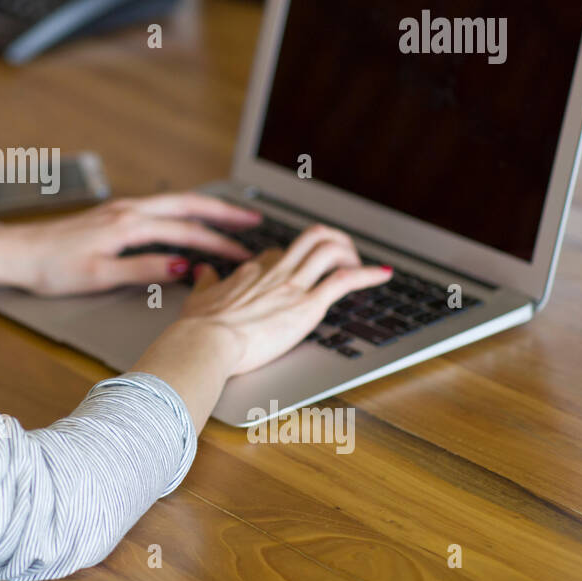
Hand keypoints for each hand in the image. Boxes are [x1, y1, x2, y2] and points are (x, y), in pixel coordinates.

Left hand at [0, 192, 262, 296]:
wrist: (15, 253)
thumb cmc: (50, 267)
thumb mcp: (100, 276)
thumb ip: (144, 270)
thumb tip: (183, 268)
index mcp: (128, 225)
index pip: (186, 232)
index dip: (219, 243)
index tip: (244, 255)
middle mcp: (127, 210)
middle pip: (186, 205)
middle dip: (222, 211)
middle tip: (253, 219)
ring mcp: (119, 209)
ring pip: (173, 203)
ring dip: (204, 208)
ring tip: (230, 217)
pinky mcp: (111, 215)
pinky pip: (158, 208)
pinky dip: (182, 211)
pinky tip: (187, 220)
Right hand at [176, 223, 391, 375]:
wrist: (207, 342)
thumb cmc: (199, 327)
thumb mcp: (198, 298)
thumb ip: (205, 281)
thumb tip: (202, 271)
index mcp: (251, 270)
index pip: (280, 253)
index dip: (295, 259)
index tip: (302, 270)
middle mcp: (275, 270)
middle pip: (311, 238)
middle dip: (331, 241)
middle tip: (340, 257)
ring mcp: (293, 285)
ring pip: (329, 248)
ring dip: (350, 252)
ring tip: (358, 265)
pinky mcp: (307, 305)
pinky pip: (344, 280)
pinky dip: (368, 274)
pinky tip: (383, 275)